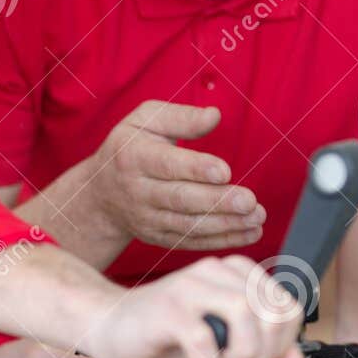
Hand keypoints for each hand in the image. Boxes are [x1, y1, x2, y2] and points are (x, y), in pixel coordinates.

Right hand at [21, 101, 264, 262]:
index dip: (196, 169)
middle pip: (180, 199)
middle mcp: (138, 191)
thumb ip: (180, 117)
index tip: (225, 171)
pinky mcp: (158, 238)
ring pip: (189, 225)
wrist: (100, 194)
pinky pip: (192, 241)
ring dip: (226, 224)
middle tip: (250, 201)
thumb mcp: (145, 121)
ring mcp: (147, 219)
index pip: (167, 165)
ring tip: (257, 217)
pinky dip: (222, 240)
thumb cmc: (131, 147)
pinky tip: (250, 233)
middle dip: (217, 202)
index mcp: (134, 157)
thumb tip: (214, 116)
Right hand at [76, 256, 304, 357]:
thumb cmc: (162, 336)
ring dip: (239, 354)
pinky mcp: (167, 308)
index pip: (286, 307)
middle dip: (263, 351)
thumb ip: (261, 351)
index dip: (281, 343)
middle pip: (270, 311)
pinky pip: (204, 338)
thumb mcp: (222, 347)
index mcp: (231, 274)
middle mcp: (213, 272)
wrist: (107, 327)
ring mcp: (189, 286)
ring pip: (245, 315)